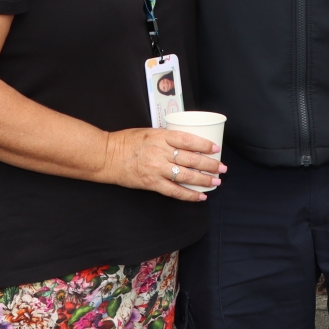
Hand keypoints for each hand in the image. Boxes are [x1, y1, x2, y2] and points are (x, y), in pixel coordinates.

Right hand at [102, 128, 226, 201]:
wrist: (107, 156)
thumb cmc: (126, 141)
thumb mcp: (149, 132)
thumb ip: (167, 137)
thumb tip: (187, 143)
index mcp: (161, 136)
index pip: (188, 140)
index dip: (204, 145)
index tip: (216, 149)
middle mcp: (160, 152)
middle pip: (191, 159)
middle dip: (210, 164)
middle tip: (222, 168)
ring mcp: (157, 169)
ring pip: (186, 175)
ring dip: (204, 179)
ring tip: (216, 182)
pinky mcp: (152, 183)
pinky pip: (174, 190)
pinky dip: (189, 194)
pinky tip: (200, 196)